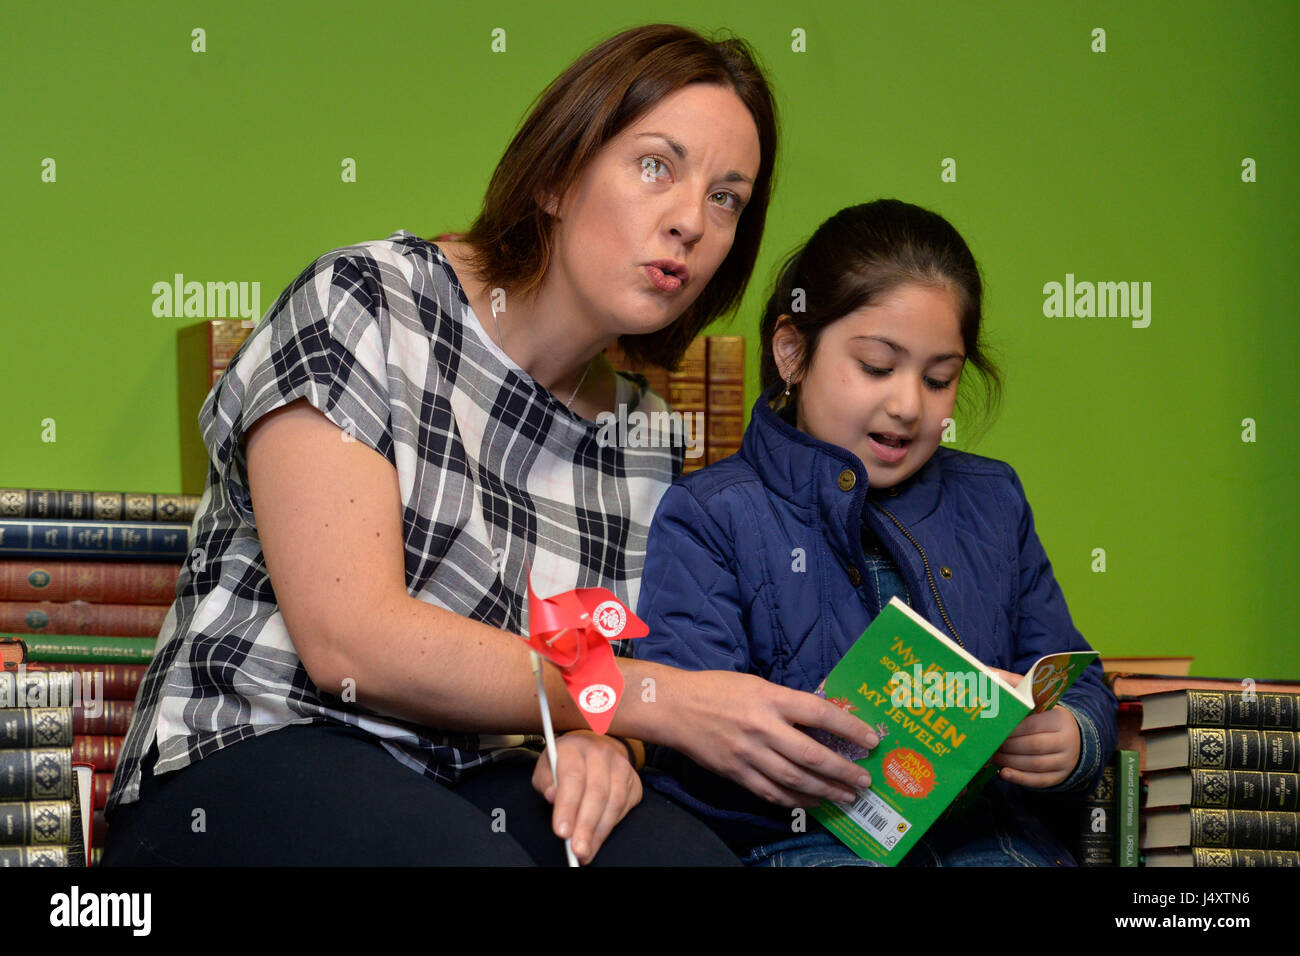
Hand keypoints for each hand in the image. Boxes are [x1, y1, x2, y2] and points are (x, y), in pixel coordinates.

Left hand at [531, 730, 641, 864]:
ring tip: (587, 851)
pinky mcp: (633, 780)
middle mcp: (600, 753)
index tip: (562, 832)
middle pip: (597, 792)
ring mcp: (621, 765)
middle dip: (586, 826)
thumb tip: (552, 797)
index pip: (572, 777)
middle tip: (577, 850)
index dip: (567, 807)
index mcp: (574, 748)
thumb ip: (545, 783)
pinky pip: (625, 807)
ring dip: (600, 831)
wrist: (592, 747)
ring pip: (614, 801)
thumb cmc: (564, 764)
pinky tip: (598, 838)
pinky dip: (611, 825)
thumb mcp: (546, 769)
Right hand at [668, 670, 880, 807]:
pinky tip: (813, 802)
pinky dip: (796, 800)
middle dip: (844, 771)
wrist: (674, 707)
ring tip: (847, 795)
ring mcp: (748, 754)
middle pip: (812, 755)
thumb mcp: (757, 684)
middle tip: (865, 780)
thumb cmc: (717, 689)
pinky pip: (772, 792)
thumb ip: (787, 702)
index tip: (872, 740)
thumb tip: (822, 719)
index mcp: (771, 698)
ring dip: (826, 791)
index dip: (850, 728)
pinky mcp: (736, 773)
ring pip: (795, 779)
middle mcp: (762, 727)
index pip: (820, 714)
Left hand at [990, 704, 1080, 787]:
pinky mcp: (1060, 776)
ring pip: (1034, 764)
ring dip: (1010, 761)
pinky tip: (1004, 773)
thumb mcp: (1041, 713)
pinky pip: (1038, 780)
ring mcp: (1066, 761)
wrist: (1073, 740)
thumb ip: (1023, 714)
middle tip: (991, 745)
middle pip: (1033, 745)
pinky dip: (1019, 778)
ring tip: (993, 757)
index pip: (1032, 725)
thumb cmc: (1047, 723)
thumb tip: (996, 719)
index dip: (1010, 730)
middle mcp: (1067, 741)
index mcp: (1060, 720)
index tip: (993, 730)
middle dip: (1008, 746)